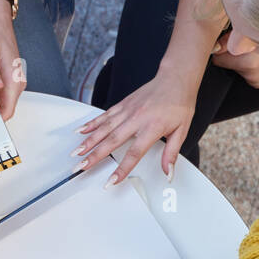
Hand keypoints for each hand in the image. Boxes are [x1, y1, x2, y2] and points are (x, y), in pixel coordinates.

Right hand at [74, 68, 199, 185]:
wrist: (176, 78)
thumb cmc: (179, 103)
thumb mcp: (182, 131)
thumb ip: (171, 153)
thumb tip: (168, 172)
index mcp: (152, 127)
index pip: (134, 152)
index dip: (122, 168)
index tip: (112, 180)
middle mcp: (136, 118)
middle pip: (112, 140)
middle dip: (95, 155)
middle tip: (83, 166)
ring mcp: (127, 110)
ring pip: (104, 128)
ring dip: (89, 141)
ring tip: (77, 152)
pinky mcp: (123, 104)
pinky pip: (104, 115)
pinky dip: (92, 123)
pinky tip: (81, 131)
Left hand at [209, 29, 258, 88]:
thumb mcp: (248, 29)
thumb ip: (228, 39)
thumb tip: (213, 48)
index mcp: (247, 61)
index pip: (218, 60)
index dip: (219, 50)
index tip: (224, 45)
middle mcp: (251, 74)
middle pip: (225, 64)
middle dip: (229, 55)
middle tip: (243, 46)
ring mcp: (255, 80)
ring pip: (233, 68)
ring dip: (238, 60)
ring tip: (253, 51)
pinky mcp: (257, 83)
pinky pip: (241, 73)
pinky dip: (245, 66)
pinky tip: (257, 59)